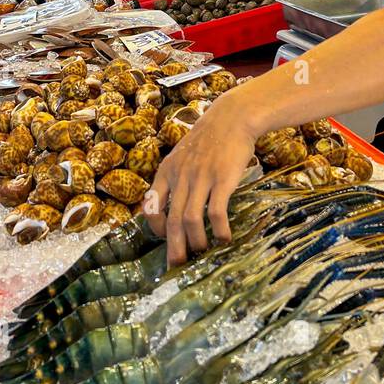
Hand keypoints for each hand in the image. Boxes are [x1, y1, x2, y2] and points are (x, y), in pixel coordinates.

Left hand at [146, 93, 257, 266]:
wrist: (231, 118)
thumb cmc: (209, 139)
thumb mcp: (182, 155)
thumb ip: (176, 178)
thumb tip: (177, 206)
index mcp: (166, 172)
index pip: (151, 206)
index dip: (156, 228)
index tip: (166, 239)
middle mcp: (179, 177)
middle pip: (170, 220)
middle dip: (173, 247)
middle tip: (178, 266)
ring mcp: (200, 178)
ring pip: (190, 220)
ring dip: (196, 242)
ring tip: (204, 253)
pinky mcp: (221, 180)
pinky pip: (216, 212)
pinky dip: (219, 230)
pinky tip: (225, 238)